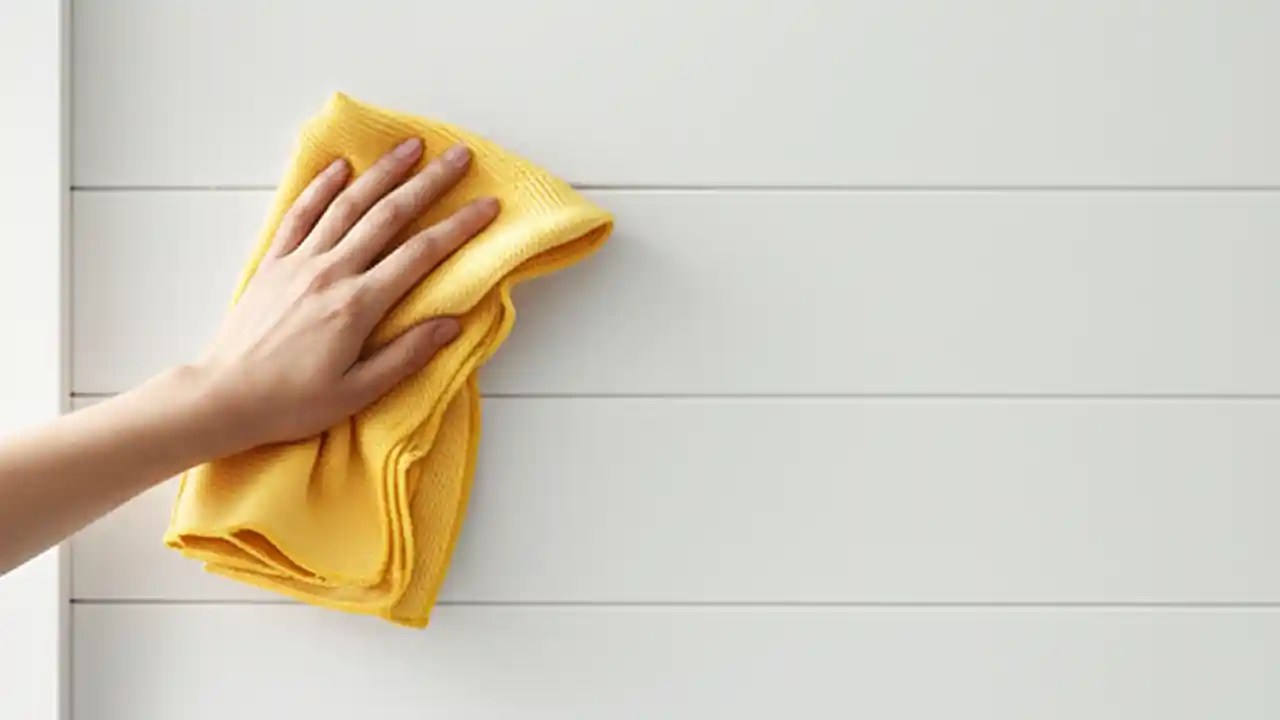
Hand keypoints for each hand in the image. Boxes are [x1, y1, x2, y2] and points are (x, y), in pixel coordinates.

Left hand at [189, 138, 498, 455]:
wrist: (223, 398)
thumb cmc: (292, 403)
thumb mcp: (358, 392)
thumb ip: (406, 355)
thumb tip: (450, 324)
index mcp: (358, 305)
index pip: (420, 254)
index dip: (458, 227)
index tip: (486, 206)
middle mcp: (331, 272)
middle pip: (389, 215)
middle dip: (428, 183)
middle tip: (458, 157)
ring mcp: (299, 263)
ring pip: (348, 204)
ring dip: (382, 172)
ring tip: (410, 146)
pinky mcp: (273, 264)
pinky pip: (300, 215)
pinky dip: (321, 188)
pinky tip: (340, 168)